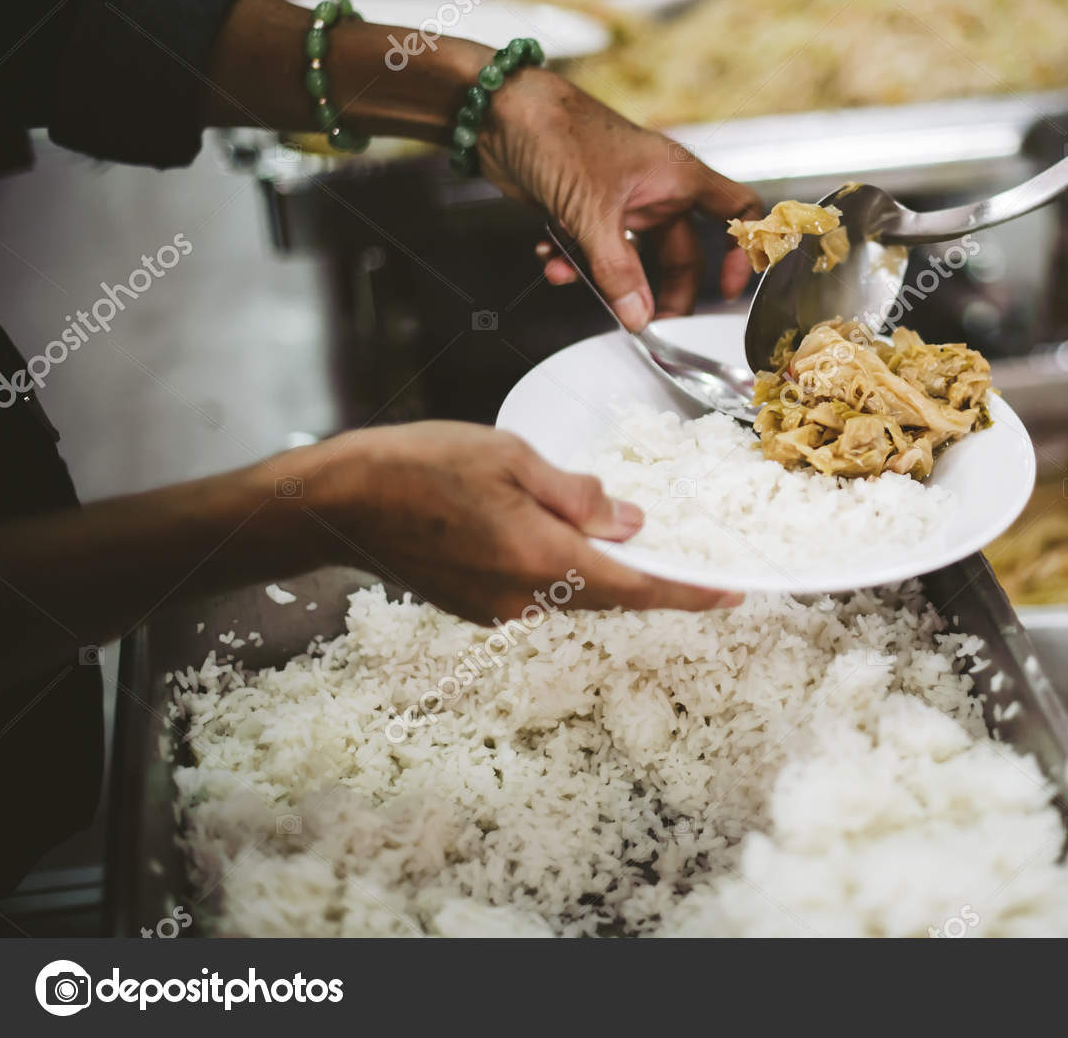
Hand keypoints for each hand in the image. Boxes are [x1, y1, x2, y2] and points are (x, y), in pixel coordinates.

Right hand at [308, 422, 737, 620]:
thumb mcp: (513, 459)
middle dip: (640, 573)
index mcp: (545, 559)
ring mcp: (496, 610)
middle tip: (673, 549)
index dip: (687, 593)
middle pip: (606, 592)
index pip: (636, 588)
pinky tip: (534, 528)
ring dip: (592, 565)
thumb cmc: (420, 466)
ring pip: (569, 591)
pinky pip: (533, 590)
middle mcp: (526, 598)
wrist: (337, 503)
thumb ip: (578, 495)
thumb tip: (631, 522)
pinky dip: (552, 565)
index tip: (730, 595)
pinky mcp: (473, 607)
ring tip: (590, 522)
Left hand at [477, 68, 761, 328]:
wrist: (497, 110)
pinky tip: (550, 258)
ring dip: (604, 276)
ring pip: (630, 256)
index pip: (736, 210)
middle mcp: (655, 188)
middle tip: (648, 320)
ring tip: (576, 280)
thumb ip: (618, 271)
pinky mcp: (586, 205)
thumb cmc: (556, 131)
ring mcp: (621, 198)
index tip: (730, 291)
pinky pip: (593, 248)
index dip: (742, 250)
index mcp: (676, 176)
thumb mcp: (592, 213)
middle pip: (681, 252)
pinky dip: (574, 260)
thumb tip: (638, 317)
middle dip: (661, 290)